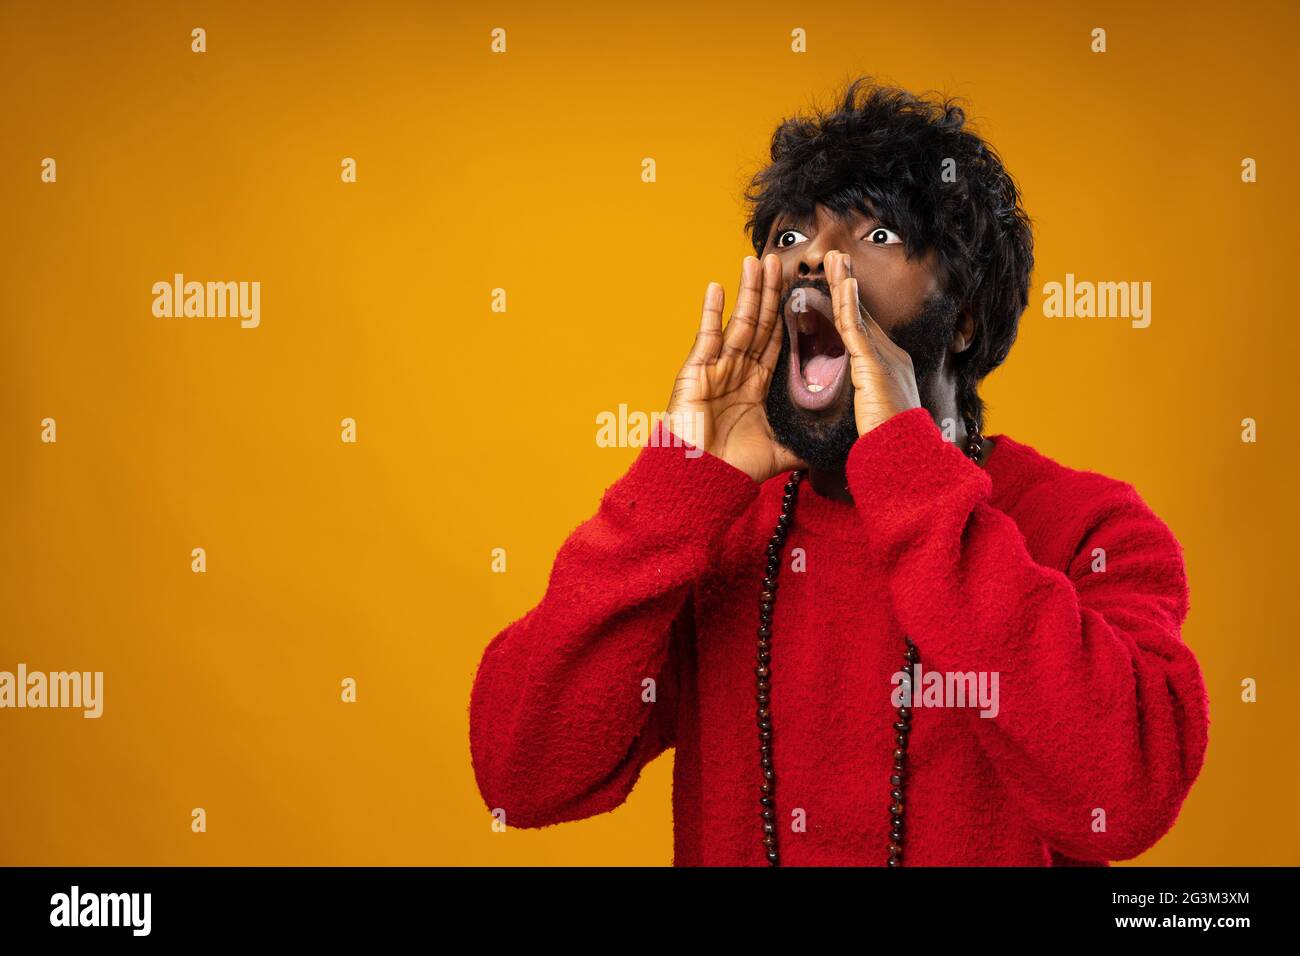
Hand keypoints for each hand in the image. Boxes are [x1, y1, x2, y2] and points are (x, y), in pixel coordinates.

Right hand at [665, 254, 809, 482]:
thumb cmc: (734, 469)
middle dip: (771, 293)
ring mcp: (716, 369)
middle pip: (760, 324)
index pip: (778, 342)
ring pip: (738, 322)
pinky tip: (717, 287)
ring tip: (757, 261)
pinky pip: (707, 336)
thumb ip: (806, 441)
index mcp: (757, 386)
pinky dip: (711, 311)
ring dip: (748, 291)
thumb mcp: (781, 452)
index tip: (803, 291)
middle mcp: (738, 372)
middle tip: (781, 261)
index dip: (790, 316)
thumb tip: (837, 445)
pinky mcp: (696, 372)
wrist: (700, 482)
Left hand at [827, 250, 922, 434]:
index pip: (861, 330)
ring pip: (858, 313)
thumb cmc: (890, 445)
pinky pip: (856, 328)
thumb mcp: (874, 417)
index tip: (838, 284)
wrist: (906, 456)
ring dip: (845, 283)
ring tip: (834, 258)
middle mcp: (890, 356)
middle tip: (835, 257)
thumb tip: (858, 402)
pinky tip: (841, 283)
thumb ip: (865, 402)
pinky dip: (847, 304)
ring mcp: (884, 357)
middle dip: (846, 284)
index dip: (849, 306)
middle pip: (861, 313)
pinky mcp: (874, 364)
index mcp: (887, 367)